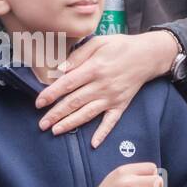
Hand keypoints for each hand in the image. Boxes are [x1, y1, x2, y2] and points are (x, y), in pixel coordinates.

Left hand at [35, 32, 174, 145]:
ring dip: (71, 124)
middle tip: (41, 124)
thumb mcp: (98, 42)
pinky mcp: (121, 105)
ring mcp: (112, 98)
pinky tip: (93, 144)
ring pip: (88, 114)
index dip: (52, 94)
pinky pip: (111, 122)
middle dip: (56, 114)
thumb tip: (60, 69)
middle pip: (74, 102)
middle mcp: (102, 85)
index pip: (68, 84)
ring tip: (55, 131)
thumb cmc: (120, 47)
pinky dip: (103, 133)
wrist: (148, 56)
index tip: (38, 103)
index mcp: (94, 68)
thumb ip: (78, 55)